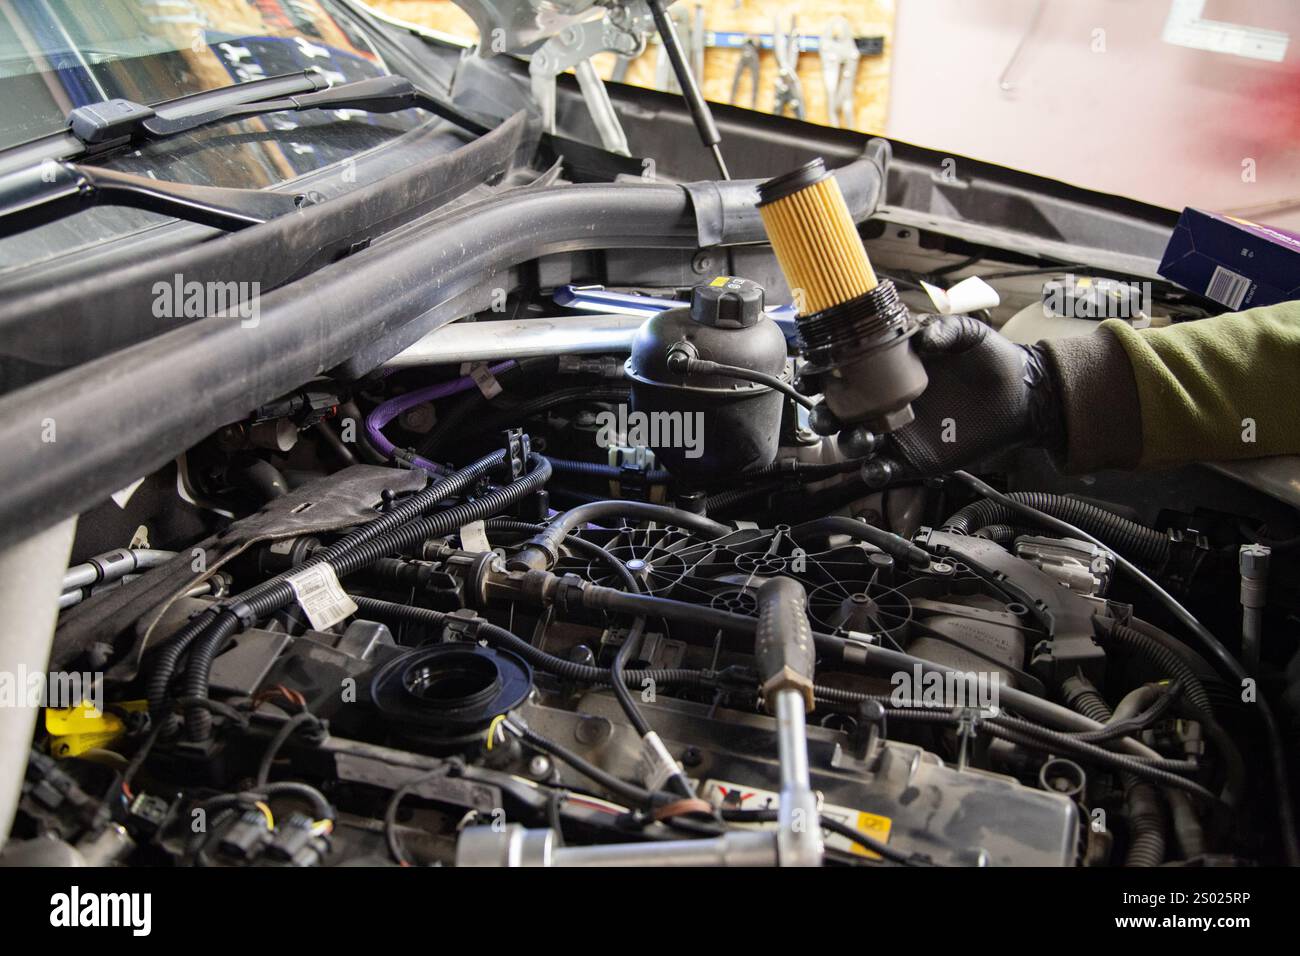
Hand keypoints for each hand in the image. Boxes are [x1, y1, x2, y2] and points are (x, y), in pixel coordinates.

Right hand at [822, 314, 1062, 481]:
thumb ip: (945, 329)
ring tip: (864, 438)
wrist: (1024, 396)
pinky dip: (875, 472)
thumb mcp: (970, 333)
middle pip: (838, 412)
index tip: (811, 373)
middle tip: (827, 414)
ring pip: (855, 442)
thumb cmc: (993, 360)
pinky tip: (880, 466)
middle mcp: (885, 402)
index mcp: (889, 369)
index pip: (844, 370)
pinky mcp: (914, 460)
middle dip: (824, 416)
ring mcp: (898, 432)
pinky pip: (884, 470)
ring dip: (849, 442)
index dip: (821, 372)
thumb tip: (922, 336)